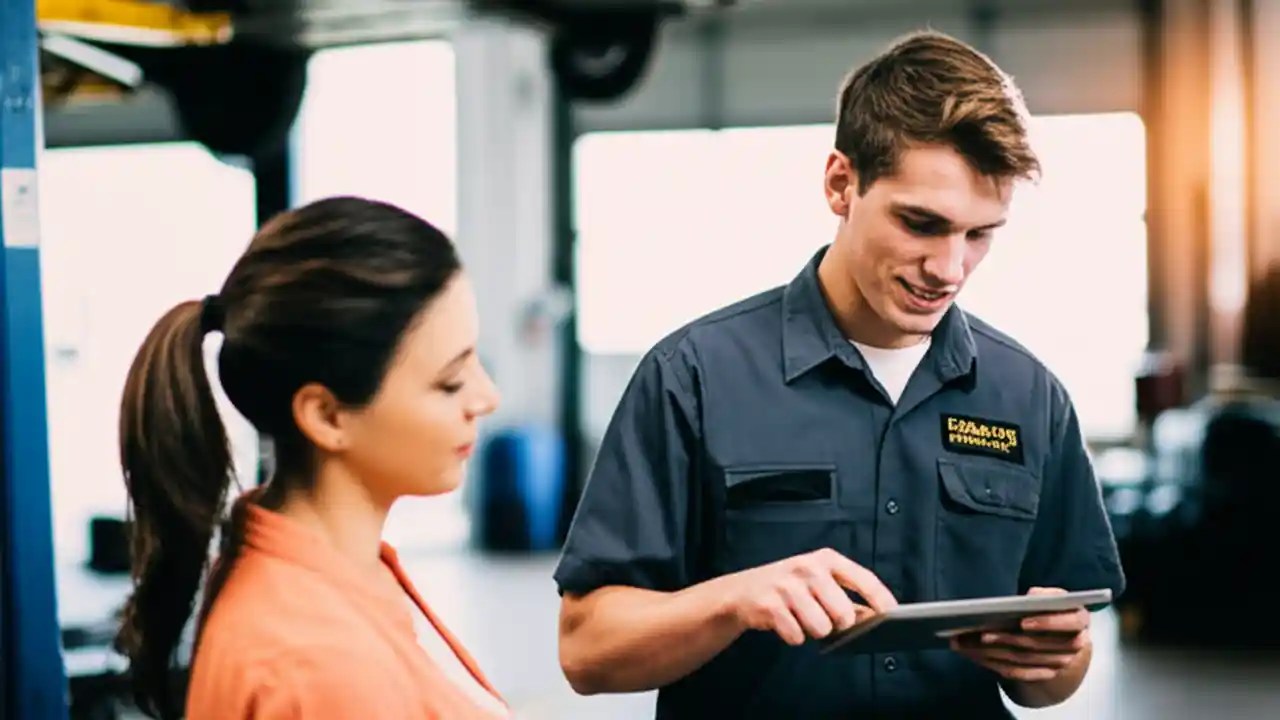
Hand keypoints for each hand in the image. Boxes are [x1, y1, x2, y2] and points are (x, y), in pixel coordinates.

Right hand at [725, 548, 896, 645]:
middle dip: (837, 625)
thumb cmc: (788, 589)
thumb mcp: (818, 584)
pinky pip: (797, 636)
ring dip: (813, 632)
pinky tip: (785, 624)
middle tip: (824, 619)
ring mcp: (787, 585)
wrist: (741, 593)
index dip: (881, 599)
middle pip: (843, 614)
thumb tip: (876, 618)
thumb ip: (847, 598)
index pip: (863, 579)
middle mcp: (808, 568)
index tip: (892, 615)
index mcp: (825, 560)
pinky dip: (793, 636)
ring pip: (821, 628)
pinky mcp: (769, 604)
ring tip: (801, 619)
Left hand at [950, 587, 1090, 682]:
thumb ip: (1045, 595)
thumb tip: (1031, 596)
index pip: (1070, 622)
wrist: (1064, 633)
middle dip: (1003, 637)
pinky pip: (1016, 672)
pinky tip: (972, 654)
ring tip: (964, 642)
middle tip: (975, 631)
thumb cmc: (1053, 608)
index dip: (1047, 623)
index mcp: (1079, 620)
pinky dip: (992, 663)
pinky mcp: (1044, 674)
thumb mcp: (1052, 596)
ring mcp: (1059, 663)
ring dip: (990, 652)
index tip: (1023, 621)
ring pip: (1021, 659)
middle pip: (1036, 644)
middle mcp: (1074, 645)